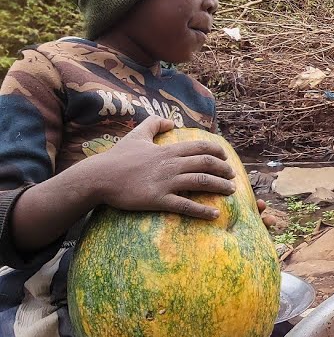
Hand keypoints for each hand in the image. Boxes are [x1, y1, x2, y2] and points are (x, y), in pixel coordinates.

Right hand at [87, 116, 236, 219]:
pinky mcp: (158, 199)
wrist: (98, 177)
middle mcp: (171, 165)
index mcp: (168, 150)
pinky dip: (203, 211)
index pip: (200, 147)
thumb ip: (153, 124)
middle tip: (232, 176)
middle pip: (206, 163)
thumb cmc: (117, 157)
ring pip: (201, 182)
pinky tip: (215, 215)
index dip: (217, 151)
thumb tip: (170, 121)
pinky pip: (186, 205)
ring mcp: (165, 182)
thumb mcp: (136, 135)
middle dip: (224, 169)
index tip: (225, 157)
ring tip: (231, 191)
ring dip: (220, 186)